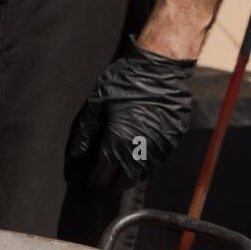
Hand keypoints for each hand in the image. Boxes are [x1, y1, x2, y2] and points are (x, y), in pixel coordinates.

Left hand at [68, 37, 195, 188]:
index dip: (94, 179)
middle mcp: (140, 150)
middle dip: (112, 183)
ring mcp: (160, 146)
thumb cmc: (125, 80)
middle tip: (104, 179)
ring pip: (143, 174)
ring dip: (130, 175)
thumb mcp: (97, 103)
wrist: (160, 66)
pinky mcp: (174, 139)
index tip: (90, 180)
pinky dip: (146, 164)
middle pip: (124, 181)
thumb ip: (86, 131)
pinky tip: (138, 157)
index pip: (103, 173)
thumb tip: (77, 153)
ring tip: (120, 170)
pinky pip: (158, 161)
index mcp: (118, 142)